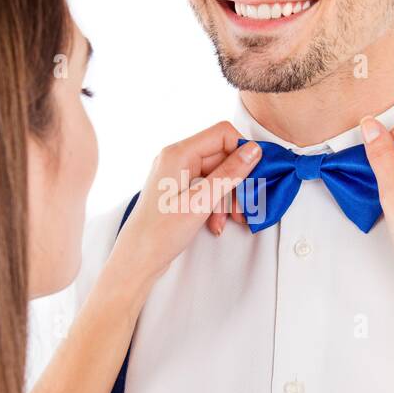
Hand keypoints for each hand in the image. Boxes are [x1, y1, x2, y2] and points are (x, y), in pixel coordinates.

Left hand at [107, 121, 261, 288]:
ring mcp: (177, 174)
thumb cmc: (159, 233)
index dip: (242, 151)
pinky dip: (217, 204)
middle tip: (245, 205)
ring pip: (218, 174)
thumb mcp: (201, 202)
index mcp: (178, 154)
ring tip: (232, 219)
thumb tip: (252, 151)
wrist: (138, 258)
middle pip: (222, 156)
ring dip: (229, 196)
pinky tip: (217, 223)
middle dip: (237, 181)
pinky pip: (208, 187)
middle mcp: (177, 158)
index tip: (255, 173)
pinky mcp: (180, 190)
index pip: (222, 134)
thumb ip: (229, 173)